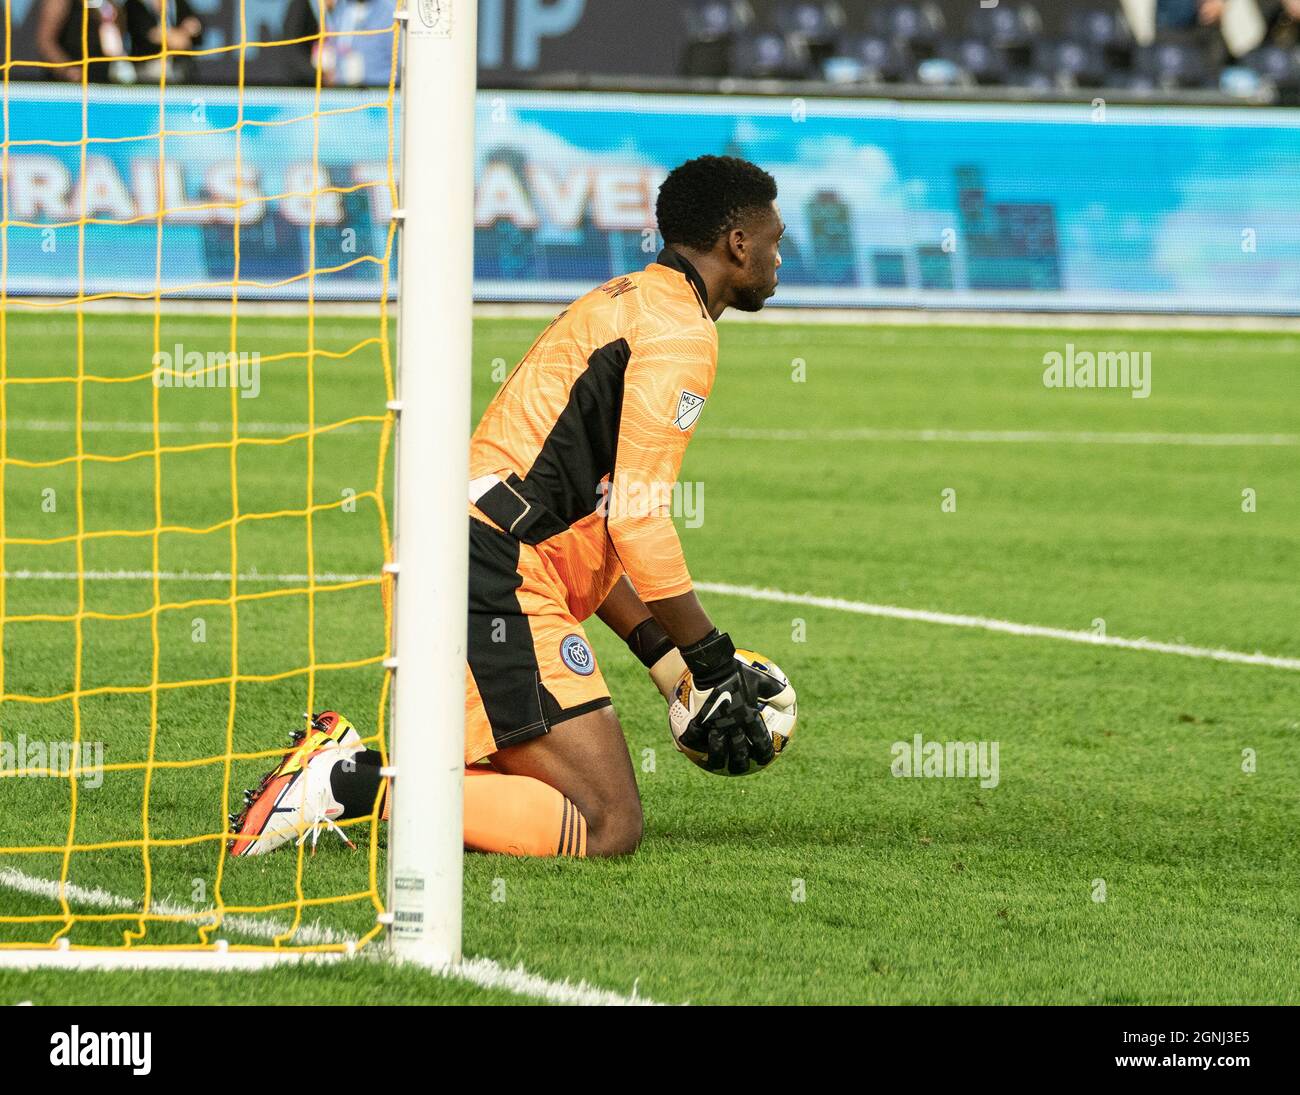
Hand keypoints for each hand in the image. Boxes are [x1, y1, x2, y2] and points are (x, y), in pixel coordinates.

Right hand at [678, 631, 777, 774]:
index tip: (764, 759)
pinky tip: (686, 748)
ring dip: (716, 760)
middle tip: (741, 768)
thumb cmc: (739, 672)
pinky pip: (694, 735)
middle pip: (738, 751)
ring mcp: (715, 723)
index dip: (764, 752)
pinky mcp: (701, 719)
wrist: (715, 666)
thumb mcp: (763, 680)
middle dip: (741, 763)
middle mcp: (733, 724)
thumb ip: (779, 692)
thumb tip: (792, 700)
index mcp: (748, 717)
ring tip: (715, 765)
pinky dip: (691, 743)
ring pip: (716, 749)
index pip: (759, 740)